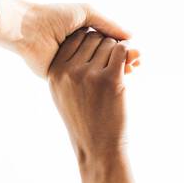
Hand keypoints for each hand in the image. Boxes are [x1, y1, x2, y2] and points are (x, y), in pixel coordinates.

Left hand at [0, 0, 139, 77]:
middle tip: (138, 61)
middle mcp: (77, 52)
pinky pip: (85, 80)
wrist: (29, 28)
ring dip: (118, 70)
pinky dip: (103, 80)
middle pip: (106, 59)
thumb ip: (108, 24)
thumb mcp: (86, 13)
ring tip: (133, 68)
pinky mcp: (61, 77)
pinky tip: (119, 77)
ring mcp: (70, 66)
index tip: (138, 54)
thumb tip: (131, 37)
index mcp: (81, 36)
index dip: (123, 49)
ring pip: (99, 71)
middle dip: (124, 60)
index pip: (108, 46)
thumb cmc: (55, 16)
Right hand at [47, 28, 130, 162]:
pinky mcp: (110, 80)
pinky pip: (121, 51)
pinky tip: (129, 63)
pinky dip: (127, 54)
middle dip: (105, 45)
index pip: (73, 38)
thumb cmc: (83, 120)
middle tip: (112, 59)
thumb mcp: (63, 93)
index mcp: (54, 72)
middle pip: (92, 37)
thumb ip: (67, 67)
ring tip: (120, 64)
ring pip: (108, 43)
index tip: (98, 52)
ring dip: (117, 50)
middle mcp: (68, 71)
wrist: (98, 147)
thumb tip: (84, 35)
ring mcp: (89, 75)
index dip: (89, 41)